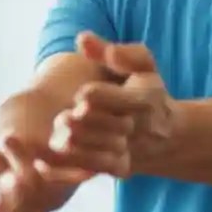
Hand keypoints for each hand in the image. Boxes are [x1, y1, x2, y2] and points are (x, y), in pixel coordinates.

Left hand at [47, 32, 175, 177]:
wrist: (169, 135)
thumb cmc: (148, 91)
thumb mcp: (144, 65)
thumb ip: (118, 52)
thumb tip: (82, 39)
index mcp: (144, 99)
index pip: (120, 100)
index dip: (96, 97)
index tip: (81, 95)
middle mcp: (139, 128)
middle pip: (109, 128)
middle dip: (83, 124)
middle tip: (62, 119)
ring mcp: (129, 151)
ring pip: (100, 154)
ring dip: (76, 147)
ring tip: (56, 138)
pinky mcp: (118, 169)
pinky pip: (92, 172)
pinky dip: (66, 170)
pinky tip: (42, 163)